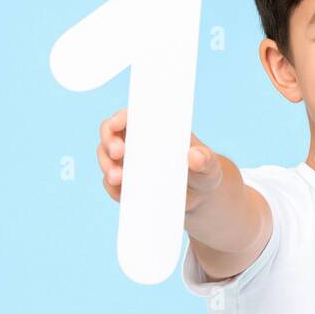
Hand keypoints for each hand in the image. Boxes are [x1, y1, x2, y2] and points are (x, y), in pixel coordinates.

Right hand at [96, 108, 223, 209]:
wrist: (199, 198)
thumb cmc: (203, 172)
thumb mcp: (209, 165)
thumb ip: (205, 159)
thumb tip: (195, 156)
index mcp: (153, 127)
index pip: (130, 116)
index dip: (119, 117)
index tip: (117, 124)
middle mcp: (135, 141)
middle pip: (110, 134)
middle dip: (108, 142)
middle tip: (118, 153)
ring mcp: (128, 163)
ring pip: (106, 159)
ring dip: (107, 166)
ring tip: (117, 177)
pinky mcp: (126, 184)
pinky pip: (112, 185)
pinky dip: (114, 189)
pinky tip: (122, 194)